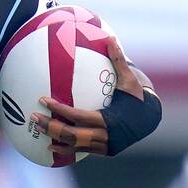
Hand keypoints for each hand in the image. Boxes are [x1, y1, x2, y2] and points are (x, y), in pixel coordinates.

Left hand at [33, 36, 146, 162]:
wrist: (153, 119)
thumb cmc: (138, 96)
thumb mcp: (129, 78)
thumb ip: (118, 59)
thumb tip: (110, 36)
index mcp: (109, 119)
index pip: (77, 116)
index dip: (59, 110)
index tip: (43, 100)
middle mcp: (105, 136)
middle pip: (71, 135)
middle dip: (51, 127)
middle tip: (34, 118)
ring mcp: (105, 146)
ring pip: (74, 146)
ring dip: (55, 140)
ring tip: (39, 132)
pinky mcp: (105, 151)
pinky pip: (81, 151)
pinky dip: (67, 148)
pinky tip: (53, 145)